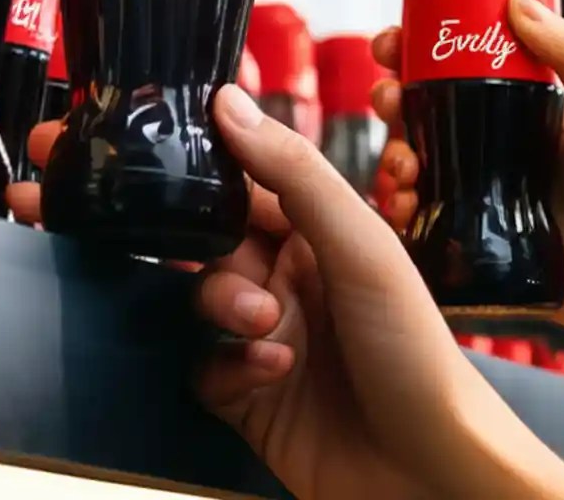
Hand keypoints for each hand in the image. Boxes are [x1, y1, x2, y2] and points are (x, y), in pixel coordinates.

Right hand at [8, 88, 563, 499]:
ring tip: (260, 325)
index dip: (197, 163)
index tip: (135, 145)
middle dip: (190, 245)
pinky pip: (201, 367)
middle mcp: (296, 278)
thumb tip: (228, 101)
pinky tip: (267, 375)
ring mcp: (270, 337)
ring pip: (200, 301)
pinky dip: (226, 367)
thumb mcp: (363, 248)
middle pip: (210, 240)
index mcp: (326, 231)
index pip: (248, 181)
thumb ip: (295, 177)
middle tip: (164, 247)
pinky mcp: (249, 396)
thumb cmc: (416, 352)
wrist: (428, 471)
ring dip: (221, 307)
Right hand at [372, 0, 563, 343]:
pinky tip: (404, 206)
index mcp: (520, 107)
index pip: (457, 65)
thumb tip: (517, 2)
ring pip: (411, 157)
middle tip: (387, 98)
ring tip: (403, 165)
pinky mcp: (464, 233)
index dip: (417, 49)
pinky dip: (398, 205)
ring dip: (390, 151)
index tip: (394, 41)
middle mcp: (491, 144)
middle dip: (390, 97)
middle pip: (421, 108)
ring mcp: (474, 189)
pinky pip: (416, 212)